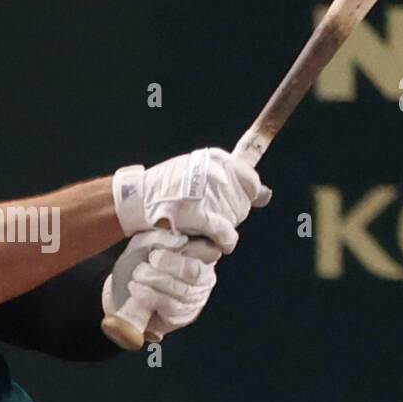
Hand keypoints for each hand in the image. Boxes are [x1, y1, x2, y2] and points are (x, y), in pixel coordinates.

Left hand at [101, 229, 222, 343]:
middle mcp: (204, 276)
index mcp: (201, 252)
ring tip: (137, 276)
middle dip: (169, 266)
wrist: (120, 290)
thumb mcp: (145, 242)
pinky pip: (173, 309)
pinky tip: (137, 291)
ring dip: (156, 282)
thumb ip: (162, 238)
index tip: (158, 250)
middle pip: (196, 272)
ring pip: (184, 292)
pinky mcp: (184, 316)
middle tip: (147, 263)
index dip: (185, 249)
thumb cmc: (137, 262)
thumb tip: (182, 241)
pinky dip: (152, 298)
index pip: (208, 250)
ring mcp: (196, 298)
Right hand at [111, 147, 270, 254]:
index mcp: (215, 158)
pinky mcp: (199, 214)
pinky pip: (226, 234)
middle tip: (207, 215)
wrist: (135, 199)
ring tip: (201, 227)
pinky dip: (224, 241)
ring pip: (235, 220)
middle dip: (230, 214)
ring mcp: (207, 193)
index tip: (243, 201)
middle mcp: (214, 171)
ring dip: (222, 228)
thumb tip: (266, 195)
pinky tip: (216, 243)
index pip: (249, 179)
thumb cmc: (165, 189)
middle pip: (243, 203)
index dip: (248, 193)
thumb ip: (231, 179)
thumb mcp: (197, 171)